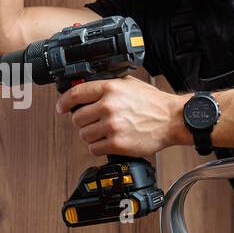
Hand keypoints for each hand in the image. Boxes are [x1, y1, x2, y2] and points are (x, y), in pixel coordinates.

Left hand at [55, 76, 185, 157]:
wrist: (171, 119)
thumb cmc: (152, 103)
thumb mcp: (128, 84)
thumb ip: (106, 84)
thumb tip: (84, 87)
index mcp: (109, 88)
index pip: (74, 94)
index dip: (64, 102)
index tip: (61, 107)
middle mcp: (108, 106)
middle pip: (77, 118)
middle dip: (82, 121)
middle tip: (93, 121)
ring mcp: (112, 126)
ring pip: (84, 134)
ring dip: (90, 135)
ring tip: (104, 132)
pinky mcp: (117, 143)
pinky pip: (93, 148)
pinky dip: (98, 147)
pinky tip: (108, 141)